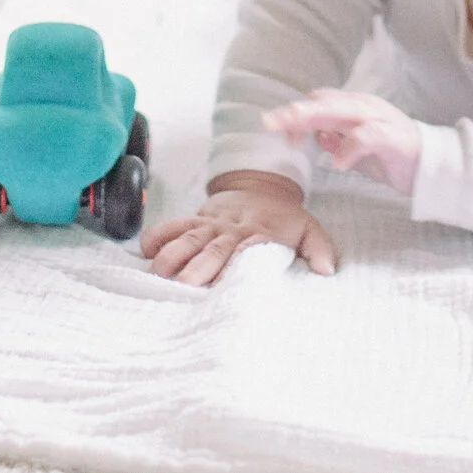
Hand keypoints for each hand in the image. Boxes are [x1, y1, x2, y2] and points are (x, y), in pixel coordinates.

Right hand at [140, 170, 336, 283]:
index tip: (226, 282)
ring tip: (158, 274)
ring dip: (173, 255)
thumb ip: (319, 249)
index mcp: (260, 235)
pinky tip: (145, 250)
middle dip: (198, 267)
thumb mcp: (309, 229)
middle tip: (184, 287)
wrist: (264, 186)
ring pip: (190, 237)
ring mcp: (213, 223)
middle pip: (214, 249)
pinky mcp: (198, 218)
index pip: (247, 250)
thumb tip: (327, 270)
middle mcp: (233, 230)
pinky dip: (159, 234)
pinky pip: (175, 224)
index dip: (236, 264)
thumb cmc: (284, 218)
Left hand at [264, 90, 422, 195]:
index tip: (279, 133)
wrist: (431, 167)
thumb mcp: (356, 149)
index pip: (318, 102)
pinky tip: (338, 163)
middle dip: (295, 112)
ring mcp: (381, 119)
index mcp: (354, 108)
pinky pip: (369, 136)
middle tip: (270, 122)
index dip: (296, 114)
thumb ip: (335, 140)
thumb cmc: (390, 157)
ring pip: (343, 111)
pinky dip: (350, 147)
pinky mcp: (394, 138)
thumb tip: (315, 136)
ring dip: (315, 119)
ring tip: (294, 133)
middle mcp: (365, 107)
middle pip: (324, 102)